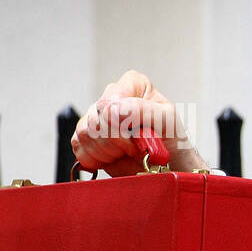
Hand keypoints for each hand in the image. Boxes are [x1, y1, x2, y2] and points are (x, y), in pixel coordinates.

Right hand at [71, 70, 207, 176]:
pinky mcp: (88, 137)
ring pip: (85, 133)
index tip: (137, 135)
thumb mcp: (167, 120)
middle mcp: (112, 97)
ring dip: (108, 151)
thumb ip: (142, 110)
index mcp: (133, 85)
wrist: (171, 165)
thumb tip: (115, 108)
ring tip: (126, 153)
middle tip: (135, 148)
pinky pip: (79, 147)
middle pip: (95, 118)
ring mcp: (97, 117)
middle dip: (116, 141)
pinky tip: (113, 158)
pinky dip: (97, 159)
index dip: (120, 123)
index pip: (110, 100)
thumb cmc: (172, 139)